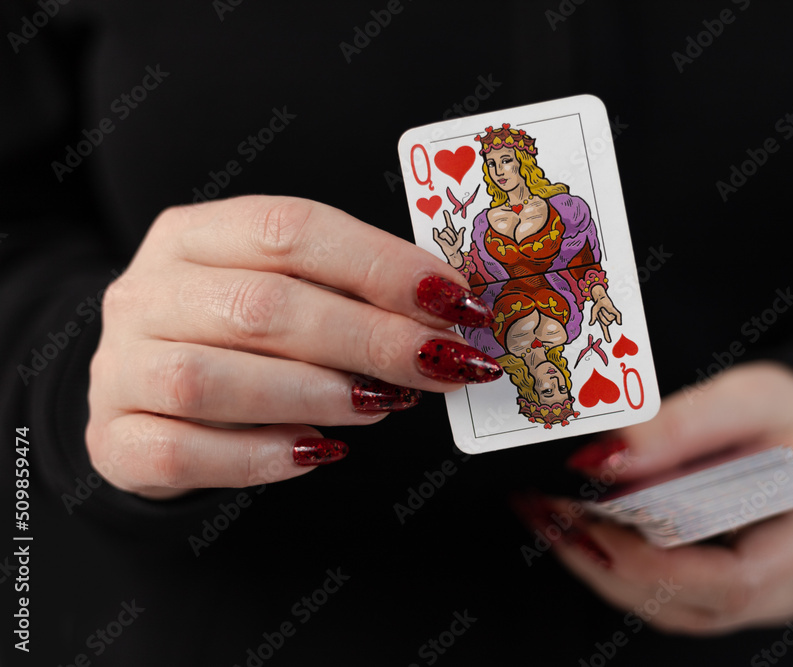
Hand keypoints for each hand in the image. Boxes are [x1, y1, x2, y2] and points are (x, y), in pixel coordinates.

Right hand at [87, 195, 498, 499]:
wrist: (145, 392)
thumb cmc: (234, 336)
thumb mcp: (281, 290)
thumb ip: (347, 293)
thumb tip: (445, 313)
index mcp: (194, 233)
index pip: (290, 228)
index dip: (379, 264)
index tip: (452, 300)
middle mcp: (146, 292)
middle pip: (262, 306)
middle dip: (369, 338)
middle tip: (438, 362)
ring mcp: (118, 367)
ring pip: (209, 379)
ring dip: (313, 393)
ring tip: (380, 405)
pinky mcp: (114, 439)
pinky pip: (180, 453)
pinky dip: (257, 456)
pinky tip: (315, 452)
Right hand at [431, 210, 465, 268]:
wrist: (454, 253)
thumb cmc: (457, 246)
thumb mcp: (460, 240)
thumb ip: (461, 234)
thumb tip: (463, 228)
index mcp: (451, 230)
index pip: (448, 222)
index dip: (447, 216)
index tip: (445, 211)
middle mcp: (445, 232)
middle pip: (448, 229)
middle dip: (452, 235)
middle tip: (454, 241)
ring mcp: (441, 236)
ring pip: (445, 233)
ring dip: (450, 239)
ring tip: (450, 243)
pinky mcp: (439, 240)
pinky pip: (436, 236)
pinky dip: (435, 233)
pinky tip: (435, 230)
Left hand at [550, 362, 792, 634]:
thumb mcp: (751, 397)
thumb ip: (683, 425)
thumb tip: (605, 459)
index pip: (735, 575)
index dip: (653, 559)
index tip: (588, 517)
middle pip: (702, 601)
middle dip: (615, 564)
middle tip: (554, 517)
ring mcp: (783, 599)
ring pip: (686, 612)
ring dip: (612, 574)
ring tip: (557, 525)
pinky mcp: (752, 600)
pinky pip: (685, 605)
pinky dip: (632, 577)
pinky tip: (589, 539)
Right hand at [589, 284, 621, 341]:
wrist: (599, 298)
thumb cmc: (597, 307)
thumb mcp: (593, 313)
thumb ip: (593, 319)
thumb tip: (590, 324)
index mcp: (603, 322)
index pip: (605, 330)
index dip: (607, 336)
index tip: (609, 341)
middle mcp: (608, 320)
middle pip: (607, 323)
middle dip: (602, 316)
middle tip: (600, 311)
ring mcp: (612, 316)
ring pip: (610, 318)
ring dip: (605, 312)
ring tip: (603, 308)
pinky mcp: (615, 311)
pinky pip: (618, 315)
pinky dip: (619, 319)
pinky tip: (619, 323)